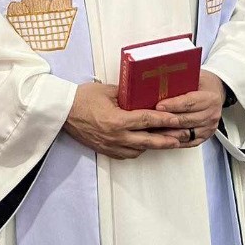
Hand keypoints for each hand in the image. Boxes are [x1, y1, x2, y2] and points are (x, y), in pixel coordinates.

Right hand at [63, 82, 182, 159]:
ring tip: (166, 140)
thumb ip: (127, 94)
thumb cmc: (83, 98)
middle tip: (182, 138)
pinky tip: (143, 144)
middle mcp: (116, 136)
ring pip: (139, 150)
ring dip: (152, 145)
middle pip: (148, 141)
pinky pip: (127, 154)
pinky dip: (137, 149)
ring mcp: (110, 146)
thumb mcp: (107, 90)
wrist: (62, 112)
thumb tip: (142, 94)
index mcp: (117, 120)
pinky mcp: (105, 150)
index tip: (177, 119)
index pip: (147, 120)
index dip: (164, 120)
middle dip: (167, 140)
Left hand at [153, 70, 225, 147]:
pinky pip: (187, 142)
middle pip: (186, 120)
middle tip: (152, 119)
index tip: (159, 106)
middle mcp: (211, 114)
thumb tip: (160, 82)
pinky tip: (162, 138)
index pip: (190, 103)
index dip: (173, 105)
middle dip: (167, 120)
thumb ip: (181, 82)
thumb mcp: (195, 77)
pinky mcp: (204, 136)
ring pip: (186, 133)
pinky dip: (174, 141)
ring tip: (153, 130)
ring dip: (168, 133)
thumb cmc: (202, 84)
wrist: (215, 93)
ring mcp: (209, 127)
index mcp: (210, 98)